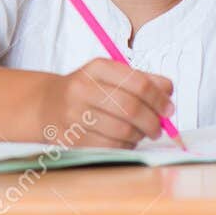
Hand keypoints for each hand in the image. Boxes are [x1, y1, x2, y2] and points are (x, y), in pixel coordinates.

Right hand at [39, 59, 174, 148]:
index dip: (158, 98)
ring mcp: (74, 115)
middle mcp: (82, 89)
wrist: (46, 104)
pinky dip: (124, 146)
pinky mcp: (71, 138)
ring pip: (121, 130)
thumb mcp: (111, 75)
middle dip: (152, 121)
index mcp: (97, 67)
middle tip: (159, 127)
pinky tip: (126, 141)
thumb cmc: (88, 89)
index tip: (169, 108)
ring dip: (139, 135)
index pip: (137, 83)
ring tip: (141, 133)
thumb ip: (142, 80)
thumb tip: (168, 90)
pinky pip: (108, 147)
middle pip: (130, 108)